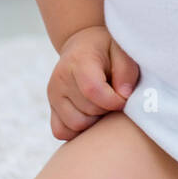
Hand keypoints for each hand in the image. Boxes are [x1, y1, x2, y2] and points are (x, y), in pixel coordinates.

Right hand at [47, 25, 139, 141]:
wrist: (83, 46)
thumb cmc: (107, 50)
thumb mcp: (121, 51)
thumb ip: (126, 72)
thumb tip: (123, 96)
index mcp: (78, 61)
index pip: (93, 91)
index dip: (114, 100)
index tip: (124, 97)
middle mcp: (60, 79)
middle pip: (88, 112)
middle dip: (107, 110)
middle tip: (114, 97)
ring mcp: (53, 95)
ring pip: (76, 125)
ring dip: (94, 121)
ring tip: (102, 105)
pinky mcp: (51, 108)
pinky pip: (62, 132)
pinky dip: (78, 130)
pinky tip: (90, 116)